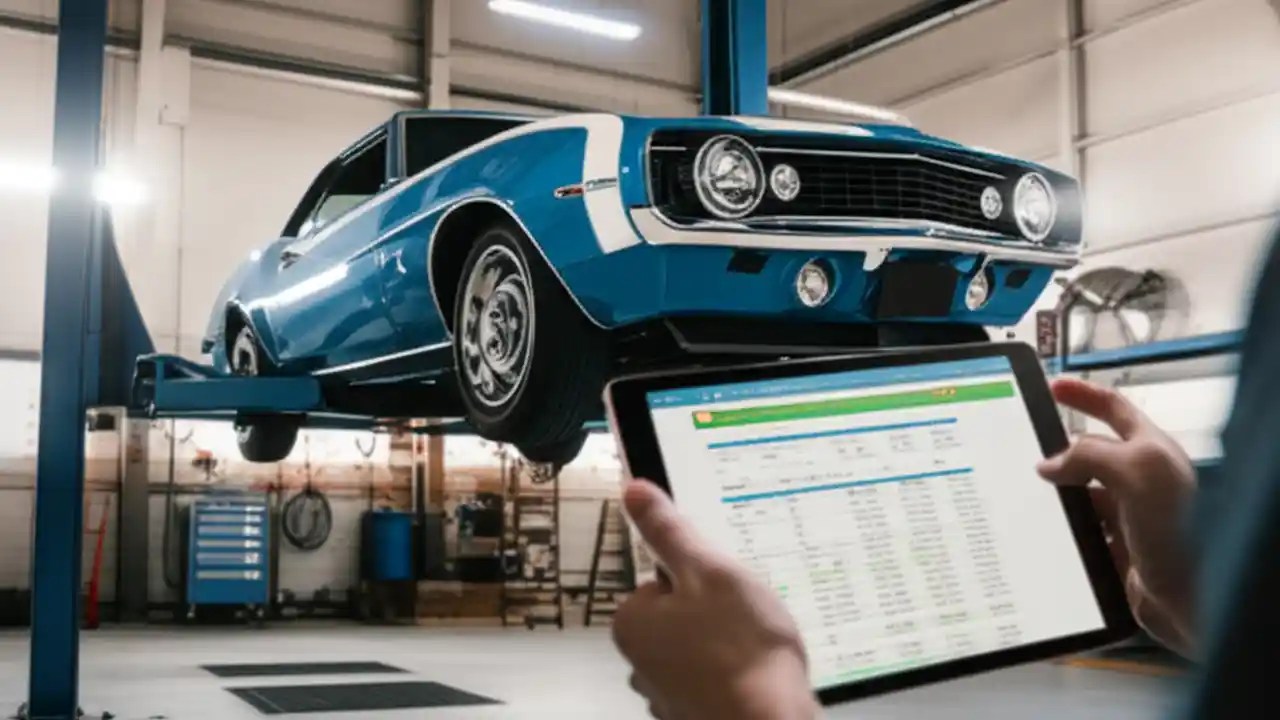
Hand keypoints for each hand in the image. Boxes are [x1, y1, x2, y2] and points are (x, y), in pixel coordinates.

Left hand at [613, 479, 818, 719]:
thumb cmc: (742, 653)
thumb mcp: (708, 571)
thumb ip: (669, 532)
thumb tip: (634, 493)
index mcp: (632, 622)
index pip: (662, 578)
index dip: (701, 576)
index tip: (725, 587)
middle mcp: (639, 662)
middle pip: (681, 614)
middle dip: (716, 611)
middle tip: (745, 618)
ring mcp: (667, 693)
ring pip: (701, 647)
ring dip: (729, 643)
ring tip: (755, 647)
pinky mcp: (696, 711)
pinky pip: (716, 677)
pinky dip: (736, 673)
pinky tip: (757, 674)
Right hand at [1036, 378, 1196, 653]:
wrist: (1194, 601)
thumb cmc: (1181, 530)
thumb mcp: (1138, 472)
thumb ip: (1091, 455)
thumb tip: (1051, 464)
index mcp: (1151, 452)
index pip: (1114, 410)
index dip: (1083, 395)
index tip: (1052, 387)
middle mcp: (1141, 481)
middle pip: (1089, 456)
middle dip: (1058, 455)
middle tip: (1024, 454)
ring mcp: (1128, 517)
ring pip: (1079, 498)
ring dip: (1056, 499)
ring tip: (1024, 499)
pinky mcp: (1116, 551)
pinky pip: (1079, 534)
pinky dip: (1060, 532)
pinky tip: (1042, 533)